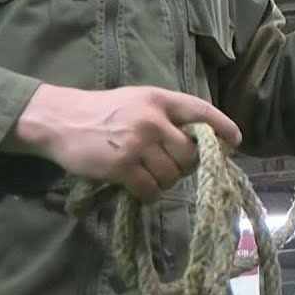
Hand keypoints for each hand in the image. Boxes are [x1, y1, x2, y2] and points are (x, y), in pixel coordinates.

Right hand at [10, 84, 243, 202]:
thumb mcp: (138, 101)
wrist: (59, 120)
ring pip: (172, 175)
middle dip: (185, 166)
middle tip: (170, 168)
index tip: (235, 141)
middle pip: (190, 154)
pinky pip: (150, 189)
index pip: (202, 111)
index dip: (223, 127)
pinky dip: (148, 195)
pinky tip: (138, 189)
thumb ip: (166, 115)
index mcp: (161, 99)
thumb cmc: (102, 111)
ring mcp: (138, 143)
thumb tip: (198, 140)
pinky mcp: (121, 166)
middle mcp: (154, 120)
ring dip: (164, 182)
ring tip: (148, 177)